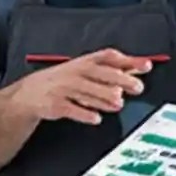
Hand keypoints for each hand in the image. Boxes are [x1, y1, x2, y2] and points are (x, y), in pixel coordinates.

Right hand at [10, 48, 151, 124]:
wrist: (30, 94)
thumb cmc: (64, 82)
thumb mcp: (85, 72)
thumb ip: (111, 72)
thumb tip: (138, 69)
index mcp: (83, 62)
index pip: (108, 57)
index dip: (127, 60)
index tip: (146, 65)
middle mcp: (74, 72)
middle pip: (99, 73)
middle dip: (120, 79)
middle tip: (137, 87)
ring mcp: (63, 88)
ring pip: (86, 91)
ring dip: (104, 97)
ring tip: (119, 103)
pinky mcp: (54, 104)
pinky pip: (70, 108)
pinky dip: (84, 113)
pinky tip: (96, 118)